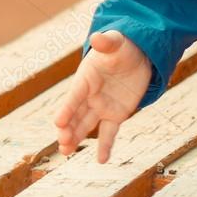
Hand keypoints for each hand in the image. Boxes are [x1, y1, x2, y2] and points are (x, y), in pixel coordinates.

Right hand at [53, 30, 151, 162]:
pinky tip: (101, 160)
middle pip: (76, 114)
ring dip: (76, 138)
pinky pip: (109, 132)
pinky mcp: (116, 115)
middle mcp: (90, 95)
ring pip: (86, 125)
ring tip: (66, 152)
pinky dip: (105, 145)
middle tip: (62, 143)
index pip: (75, 95)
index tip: (58, 122)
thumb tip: (96, 37)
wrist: (139, 55)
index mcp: (86, 78)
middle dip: (68, 129)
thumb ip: (107, 42)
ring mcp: (102, 106)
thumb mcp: (116, 42)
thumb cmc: (122, 47)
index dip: (67, 108)